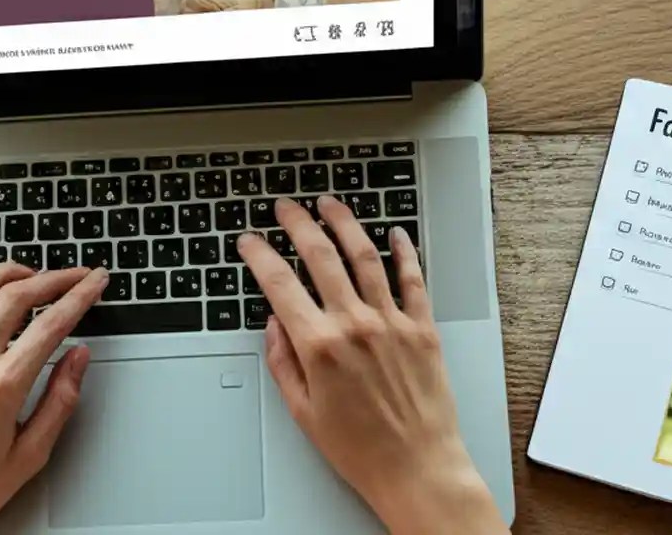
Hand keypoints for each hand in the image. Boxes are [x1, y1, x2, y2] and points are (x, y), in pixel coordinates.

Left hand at [0, 250, 107, 534]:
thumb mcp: (29, 457)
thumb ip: (59, 402)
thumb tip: (78, 359)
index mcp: (1, 388)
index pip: (52, 325)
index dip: (80, 296)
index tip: (95, 282)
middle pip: (17, 298)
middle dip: (53, 278)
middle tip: (74, 274)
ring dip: (5, 272)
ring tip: (28, 271)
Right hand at [239, 197, 507, 534]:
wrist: (417, 468)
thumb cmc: (360, 448)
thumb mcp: (302, 410)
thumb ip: (283, 361)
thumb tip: (274, 324)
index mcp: (319, 346)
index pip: (279, 284)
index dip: (259, 255)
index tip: (249, 241)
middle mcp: (355, 326)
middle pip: (320, 256)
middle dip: (297, 224)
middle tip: (286, 207)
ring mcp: (391, 322)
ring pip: (364, 256)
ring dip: (344, 223)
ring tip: (330, 204)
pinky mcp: (422, 328)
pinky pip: (413, 278)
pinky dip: (403, 251)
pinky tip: (394, 233)